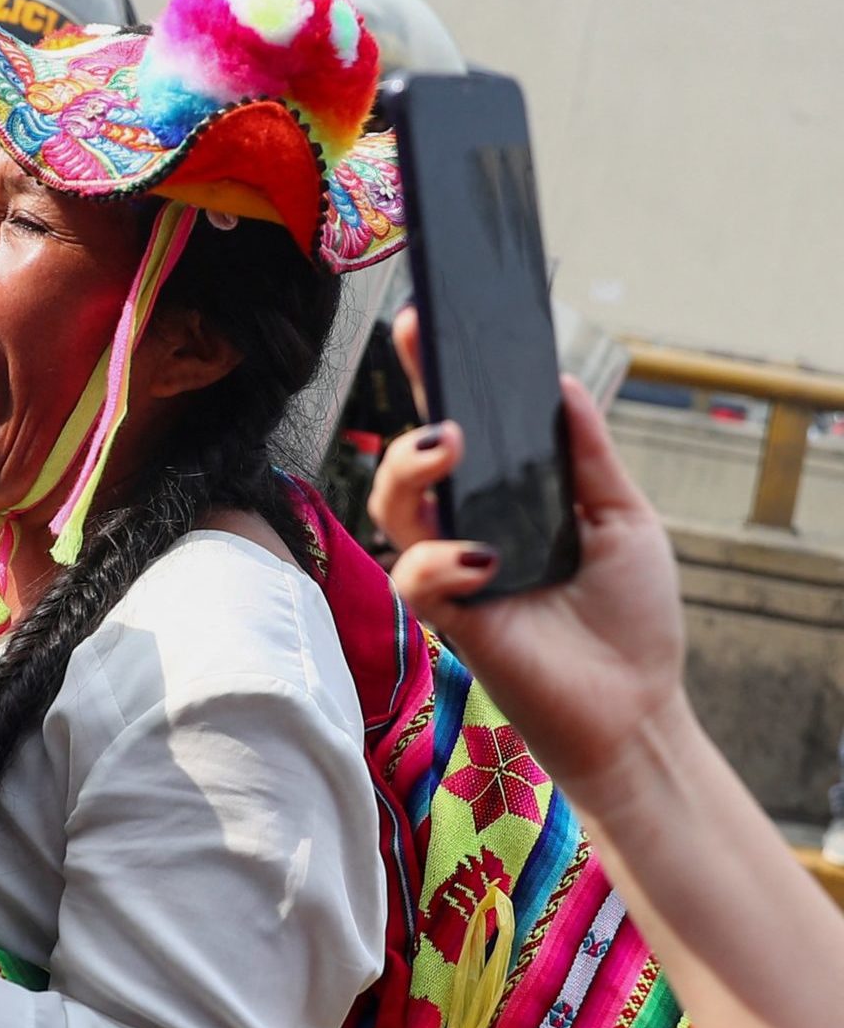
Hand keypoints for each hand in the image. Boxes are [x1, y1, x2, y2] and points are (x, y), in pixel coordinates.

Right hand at [367, 311, 687, 801]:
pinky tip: (484, 560)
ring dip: (410, 470)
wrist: (635, 705)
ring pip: (392, 505)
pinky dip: (442, 560)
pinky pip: (416, 575)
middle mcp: (465, 525)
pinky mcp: (448, 615)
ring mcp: (450, 569)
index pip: (458, 427)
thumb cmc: (629, 618)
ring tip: (448, 449)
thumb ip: (588, 456)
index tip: (424, 323)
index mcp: (502, 497)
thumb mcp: (624, 518)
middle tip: (441, 400)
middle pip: (408, 460)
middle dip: (408, 417)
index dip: (433, 376)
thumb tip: (559, 382)